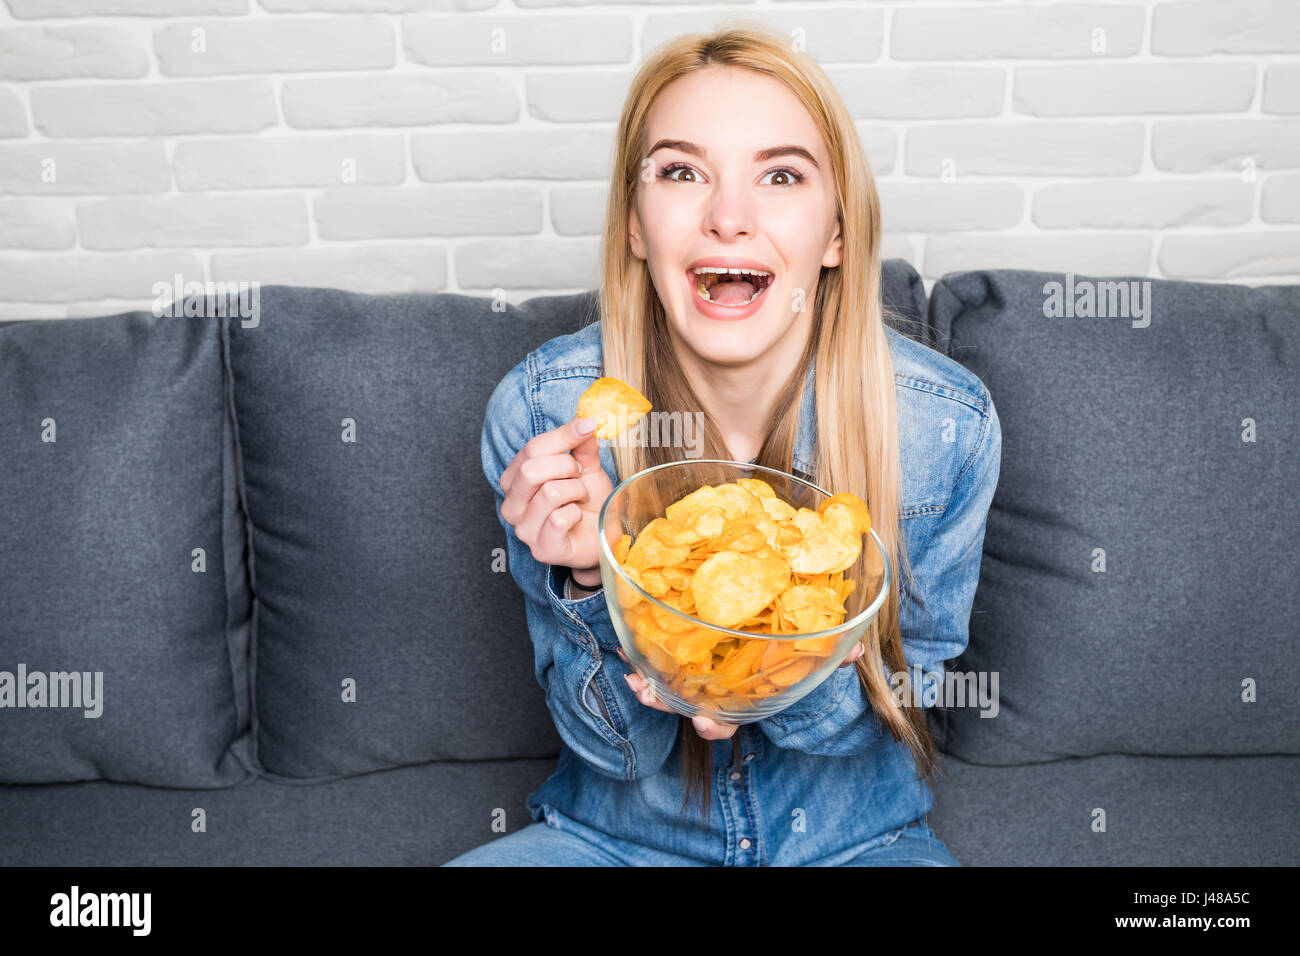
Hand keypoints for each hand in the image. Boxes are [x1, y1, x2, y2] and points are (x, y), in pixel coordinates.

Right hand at [498, 417, 611, 573]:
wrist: (603, 535)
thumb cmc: (588, 501)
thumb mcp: (586, 466)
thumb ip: (581, 445)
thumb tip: (585, 420)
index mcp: (514, 480)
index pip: (531, 449)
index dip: (563, 435)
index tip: (587, 426)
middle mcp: (511, 505)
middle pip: (531, 470)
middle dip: (566, 466)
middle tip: (580, 474)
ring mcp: (523, 530)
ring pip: (549, 493)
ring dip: (576, 490)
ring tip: (581, 497)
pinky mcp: (541, 549)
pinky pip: (558, 519)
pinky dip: (576, 513)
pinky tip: (577, 517)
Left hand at [615, 642, 865, 739]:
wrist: (767, 614)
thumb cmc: (787, 644)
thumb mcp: (810, 651)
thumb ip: (832, 654)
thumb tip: (853, 650)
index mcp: (740, 696)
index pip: (728, 721)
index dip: (715, 726)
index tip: (705, 722)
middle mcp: (713, 689)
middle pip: (684, 705)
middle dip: (664, 703)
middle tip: (645, 691)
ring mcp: (692, 671)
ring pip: (664, 684)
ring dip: (644, 678)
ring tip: (629, 668)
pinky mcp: (677, 644)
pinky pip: (655, 654)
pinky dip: (640, 650)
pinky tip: (627, 640)